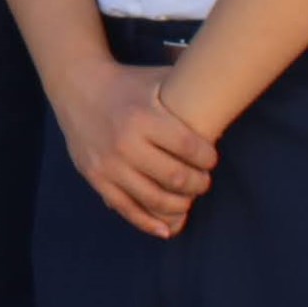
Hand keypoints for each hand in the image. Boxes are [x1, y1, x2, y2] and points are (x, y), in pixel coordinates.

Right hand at [59, 62, 218, 237]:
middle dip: (198, 183)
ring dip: (179, 205)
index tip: (211, 159)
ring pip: (153, 198)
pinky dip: (149, 222)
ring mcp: (108, 164)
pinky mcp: (96, 178)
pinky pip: (126, 208)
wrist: (77, 87)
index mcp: (142, 117)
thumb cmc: (127, 83)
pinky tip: (167, 228)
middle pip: (174, 177)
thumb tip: (230, 88)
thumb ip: (189, 84)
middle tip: (204, 180)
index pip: (188, 147)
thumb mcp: (156, 78)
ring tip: (188, 199)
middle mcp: (124, 143)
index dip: (207, 157)